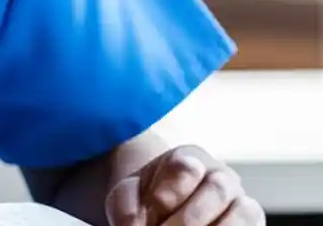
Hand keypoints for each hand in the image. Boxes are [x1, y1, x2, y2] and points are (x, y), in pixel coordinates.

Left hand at [105, 145, 263, 225]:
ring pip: (245, 211)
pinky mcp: (253, 223)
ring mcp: (241, 200)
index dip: (168, 193)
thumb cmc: (148, 199)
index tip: (153, 210)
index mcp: (188, 159)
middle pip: (218, 188)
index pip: (185, 167)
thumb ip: (125, 204)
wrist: (166, 208)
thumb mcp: (128, 195)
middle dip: (189, 218)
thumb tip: (134, 224)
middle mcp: (221, 176)